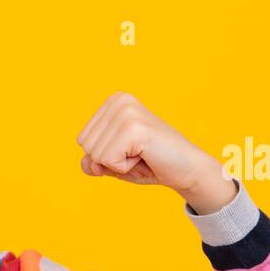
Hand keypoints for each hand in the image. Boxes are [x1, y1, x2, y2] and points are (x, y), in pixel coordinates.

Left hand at [75, 92, 222, 195]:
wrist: (187, 169)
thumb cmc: (150, 163)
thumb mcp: (112, 162)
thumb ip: (92, 161)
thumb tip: (88, 162)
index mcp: (113, 102)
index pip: (82, 139)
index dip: (104, 155)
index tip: (130, 149)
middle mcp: (119, 101)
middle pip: (86, 146)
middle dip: (109, 159)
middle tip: (137, 153)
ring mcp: (127, 113)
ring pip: (95, 155)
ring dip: (117, 164)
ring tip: (141, 154)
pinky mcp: (134, 129)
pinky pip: (108, 161)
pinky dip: (124, 168)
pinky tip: (144, 156)